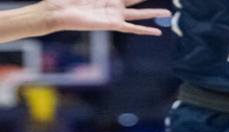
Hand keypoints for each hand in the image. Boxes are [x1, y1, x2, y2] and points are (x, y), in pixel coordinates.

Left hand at [41, 0, 171, 36]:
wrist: (59, 11)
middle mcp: (114, 6)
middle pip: (137, 2)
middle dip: (149, 1)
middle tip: (167, 3)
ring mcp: (114, 15)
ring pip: (139, 15)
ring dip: (154, 14)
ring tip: (168, 14)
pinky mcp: (112, 25)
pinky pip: (132, 28)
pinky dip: (145, 30)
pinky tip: (157, 32)